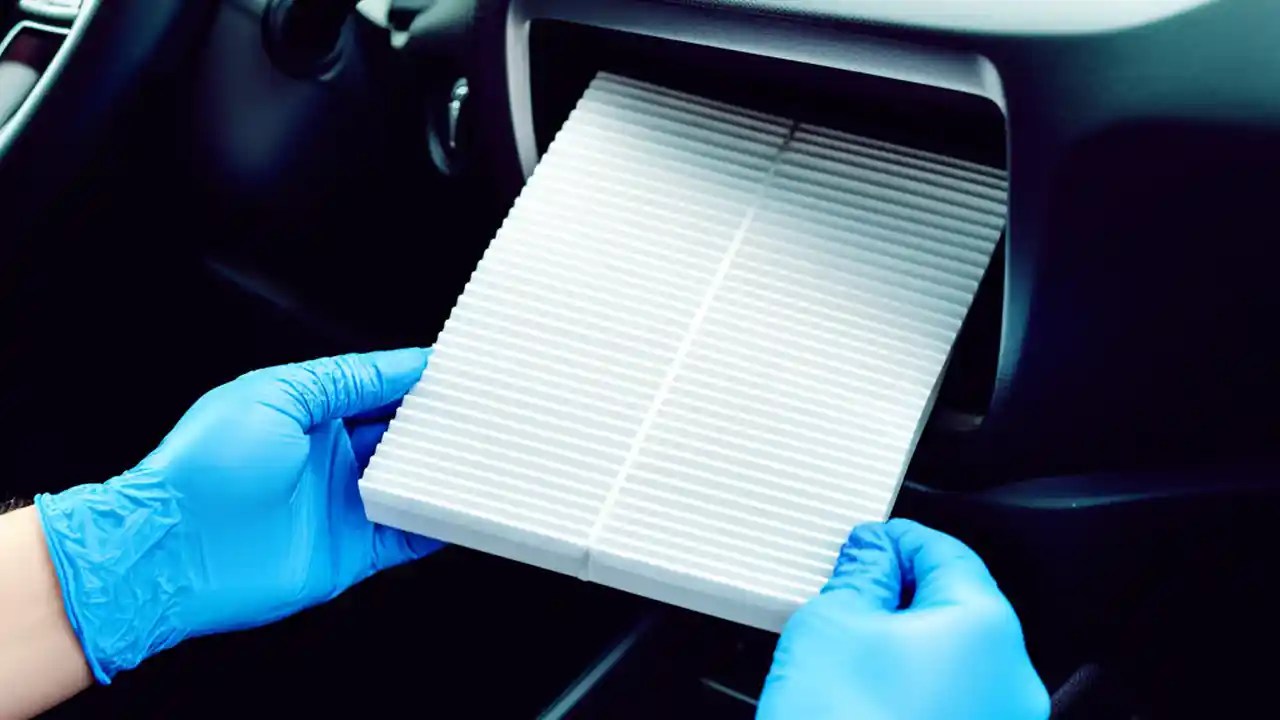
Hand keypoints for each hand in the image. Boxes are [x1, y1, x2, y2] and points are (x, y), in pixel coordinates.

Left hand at [36, 349, 443, 683]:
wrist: (171, 554)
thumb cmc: (204, 468)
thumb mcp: (276, 396)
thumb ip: (344, 380)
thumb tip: (401, 364)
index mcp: (307, 414)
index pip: (377, 388)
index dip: (416, 378)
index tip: (458, 369)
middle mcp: (328, 458)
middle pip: (400, 434)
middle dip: (438, 422)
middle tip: (483, 410)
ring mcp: (342, 506)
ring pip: (411, 482)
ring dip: (444, 470)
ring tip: (487, 453)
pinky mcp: (352, 552)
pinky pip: (410, 536)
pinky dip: (439, 523)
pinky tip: (464, 507)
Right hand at [758, 519, 1049, 719]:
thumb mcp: (831, 625)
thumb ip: (858, 573)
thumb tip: (871, 553)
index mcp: (986, 629)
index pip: (945, 551)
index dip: (895, 540)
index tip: (863, 544)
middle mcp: (1011, 682)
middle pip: (953, 610)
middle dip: (895, 600)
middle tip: (841, 604)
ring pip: (950, 665)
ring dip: (901, 653)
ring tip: (842, 664)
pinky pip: (948, 709)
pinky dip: (909, 697)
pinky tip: (860, 705)